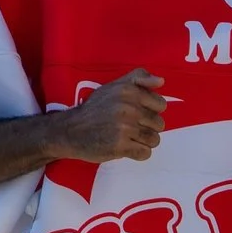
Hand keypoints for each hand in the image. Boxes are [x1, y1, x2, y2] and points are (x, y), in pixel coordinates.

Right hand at [52, 70, 167, 163]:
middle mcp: (128, 107)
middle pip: (159, 124)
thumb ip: (138, 78)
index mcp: (129, 91)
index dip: (151, 111)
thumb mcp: (114, 86)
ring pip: (154, 140)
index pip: (161, 105)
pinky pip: (145, 153)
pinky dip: (137, 153)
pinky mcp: (121, 146)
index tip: (136, 114)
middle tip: (128, 127)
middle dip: (147, 128)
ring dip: (143, 142)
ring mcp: (125, 127)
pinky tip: (125, 147)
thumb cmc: (95, 109)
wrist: (70, 130)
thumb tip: (161, 80)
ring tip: (127, 137)